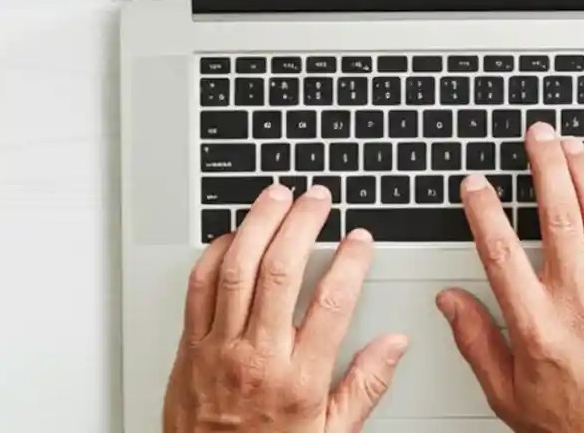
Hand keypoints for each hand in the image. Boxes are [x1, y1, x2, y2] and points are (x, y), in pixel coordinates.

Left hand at [164, 184, 408, 432]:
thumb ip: (366, 385)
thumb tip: (394, 345)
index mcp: (299, 378)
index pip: (332, 302)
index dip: (350, 261)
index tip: (360, 240)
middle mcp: (257, 357)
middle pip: (281, 270)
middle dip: (302, 223)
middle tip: (318, 199)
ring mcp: (218, 349)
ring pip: (237, 268)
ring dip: (258, 223)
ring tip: (277, 197)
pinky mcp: (189, 348)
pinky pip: (198, 287)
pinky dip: (215, 253)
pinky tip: (234, 234)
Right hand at [438, 123, 583, 432]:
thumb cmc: (573, 423)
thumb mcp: (507, 394)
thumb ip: (476, 340)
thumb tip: (450, 300)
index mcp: (536, 327)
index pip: (502, 252)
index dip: (485, 211)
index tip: (476, 185)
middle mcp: (578, 305)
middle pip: (560, 218)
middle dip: (546, 167)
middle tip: (537, 136)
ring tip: (572, 145)